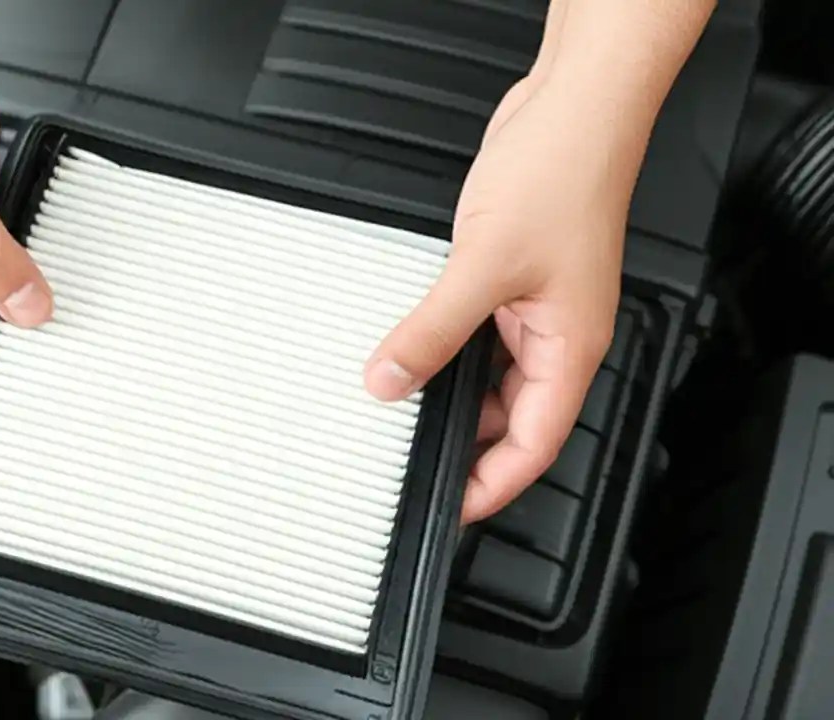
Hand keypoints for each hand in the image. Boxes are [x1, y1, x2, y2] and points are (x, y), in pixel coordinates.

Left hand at [362, 72, 645, 523]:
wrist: (574, 108)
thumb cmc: (563, 176)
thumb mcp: (482, 266)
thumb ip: (431, 330)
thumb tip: (387, 380)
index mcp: (570, 349)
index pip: (533, 445)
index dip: (493, 485)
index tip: (451, 509)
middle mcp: (557, 336)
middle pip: (510, 418)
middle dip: (465, 444)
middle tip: (410, 460)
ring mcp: (535, 307)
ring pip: (491, 375)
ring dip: (451, 394)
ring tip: (400, 411)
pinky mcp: (512, 278)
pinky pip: (477, 333)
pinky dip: (447, 349)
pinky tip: (413, 348)